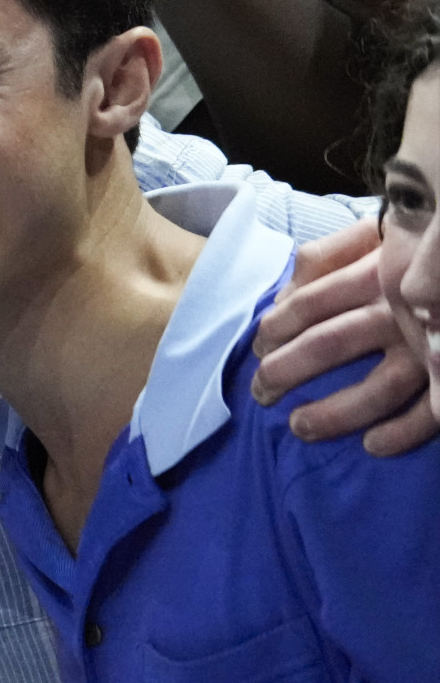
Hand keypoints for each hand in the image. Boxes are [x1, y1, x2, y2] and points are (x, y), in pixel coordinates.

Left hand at [253, 218, 439, 455]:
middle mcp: (399, 312)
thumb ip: (322, 258)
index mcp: (373, 274)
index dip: (275, 328)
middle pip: (330, 345)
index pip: (308, 304)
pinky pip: (431, 412)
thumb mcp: (366, 235)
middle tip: (261, 392)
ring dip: (335, 413)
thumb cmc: (410, 247)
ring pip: (378, 388)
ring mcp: (428, 346)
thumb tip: (284, 298)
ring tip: (300, 426)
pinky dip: (402, 433)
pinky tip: (371, 446)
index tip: (259, 347)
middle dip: (286, 372)